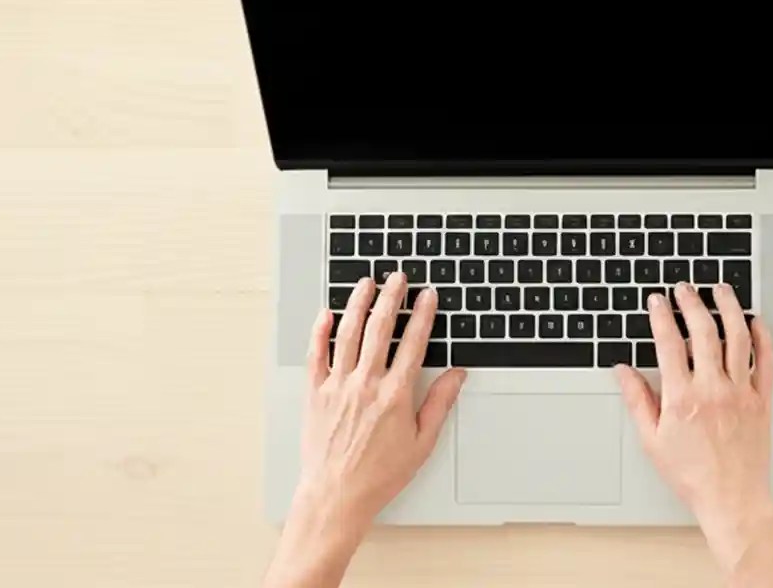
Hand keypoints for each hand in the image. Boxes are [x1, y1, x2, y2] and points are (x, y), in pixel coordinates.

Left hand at [264, 272, 465, 587]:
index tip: (427, 296)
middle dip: (391, 298)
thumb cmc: (378, 475)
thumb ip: (439, 404)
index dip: (423, 315)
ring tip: (365, 283)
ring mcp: (337, 386)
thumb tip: (456, 375)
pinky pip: (316, 354)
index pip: (413, 343)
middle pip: (380, 329)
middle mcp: (365, 385)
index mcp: (395, 396)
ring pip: (348, 333)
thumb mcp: (422, 443)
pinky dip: (321, 331)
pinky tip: (327, 314)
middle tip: (397, 278)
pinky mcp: (315, 394)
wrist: (336, 496)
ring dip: (358, 303)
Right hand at [615, 282, 772, 586]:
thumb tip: (622, 371)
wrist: (732, 499)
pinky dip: (762, 337)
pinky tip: (754, 321)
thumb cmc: (691, 475)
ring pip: (737, 337)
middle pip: (703, 332)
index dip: (661, 316)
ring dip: (728, 308)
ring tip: (720, 290)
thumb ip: (637, 401)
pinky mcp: (762, 400)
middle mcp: (713, 389)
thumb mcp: (652, 440)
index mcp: (682, 398)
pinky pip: (765, 361)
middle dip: (691, 303)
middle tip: (684, 289)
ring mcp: (741, 392)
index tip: (657, 301)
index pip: (668, 343)